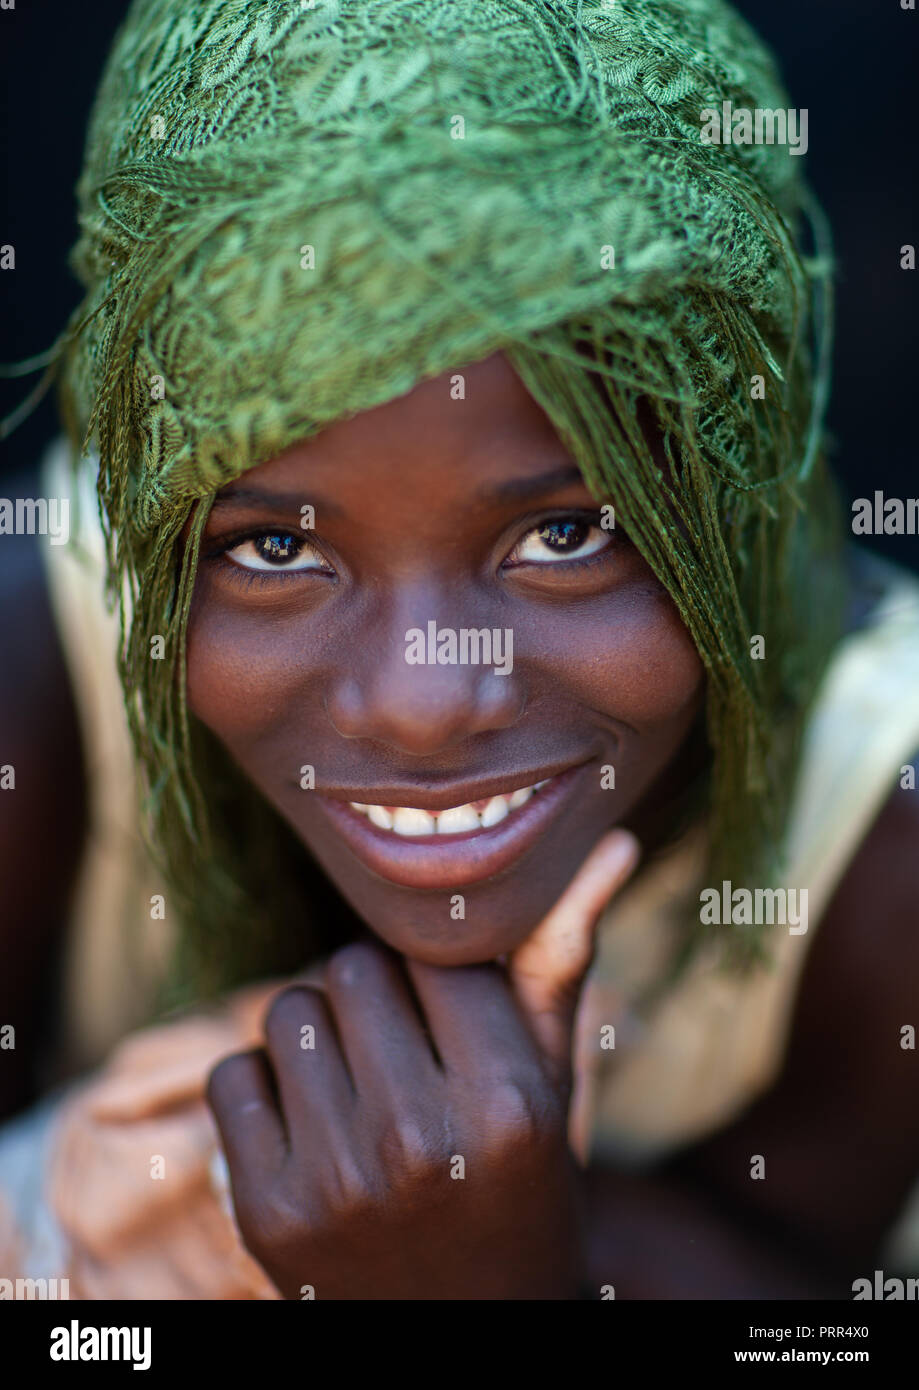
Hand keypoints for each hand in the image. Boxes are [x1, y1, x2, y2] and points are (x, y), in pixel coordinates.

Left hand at [206, 829, 639, 1298]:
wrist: (462, 1327)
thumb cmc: (516, 1182)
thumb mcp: (548, 1082)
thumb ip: (561, 961)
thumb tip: (616, 840)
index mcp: (508, 1102)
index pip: (437, 954)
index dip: (440, 982)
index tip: (452, 1027)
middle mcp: (422, 1142)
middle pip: (354, 966)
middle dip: (376, 996)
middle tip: (402, 1053)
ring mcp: (336, 1182)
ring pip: (289, 1009)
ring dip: (318, 1033)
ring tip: (357, 1084)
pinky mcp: (266, 1211)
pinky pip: (232, 1074)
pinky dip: (265, 1087)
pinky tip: (311, 1127)